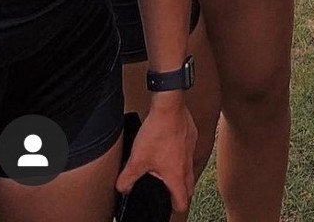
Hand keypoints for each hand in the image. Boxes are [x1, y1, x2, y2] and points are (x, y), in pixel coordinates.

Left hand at [115, 98, 196, 213]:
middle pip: (189, 186)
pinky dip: (181, 154)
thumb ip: (127, 179)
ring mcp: (191, 149)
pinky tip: (169, 147)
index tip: (168, 208)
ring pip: (190, 168)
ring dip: (181, 173)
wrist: (169, 107)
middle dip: (181, 192)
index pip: (182, 200)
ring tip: (167, 170)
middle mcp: (187, 164)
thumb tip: (122, 189)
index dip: (175, 207)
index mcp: (176, 175)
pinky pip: (188, 150)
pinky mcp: (191, 135)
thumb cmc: (156, 133)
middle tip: (169, 192)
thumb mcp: (137, 159)